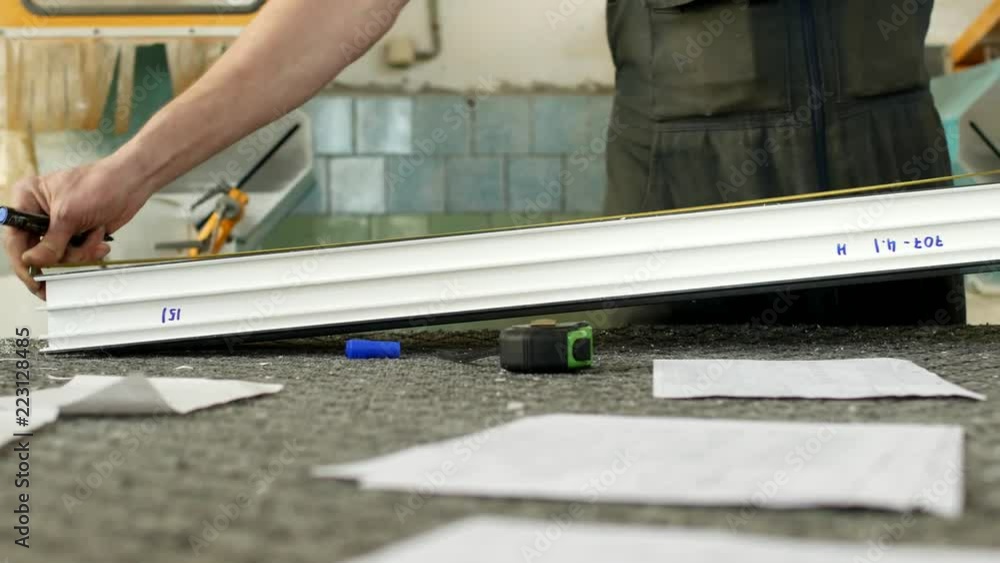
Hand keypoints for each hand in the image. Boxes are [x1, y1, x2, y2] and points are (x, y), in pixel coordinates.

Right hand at [3, 159, 153, 298]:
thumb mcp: (70, 215)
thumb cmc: (99, 184)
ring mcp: (58, 224)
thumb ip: (51, 242)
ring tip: (94, 234)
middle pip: (37, 251)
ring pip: (59, 256)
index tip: (33, 279)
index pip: (15, 238)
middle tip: (74, 259)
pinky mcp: (76, 233)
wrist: (130, 183)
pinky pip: (76, 254)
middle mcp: (39, 212)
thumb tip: (32, 261)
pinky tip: (100, 237)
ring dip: (81, 251)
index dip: (23, 262)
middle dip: (61, 255)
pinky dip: (90, 250)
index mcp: (27, 199)